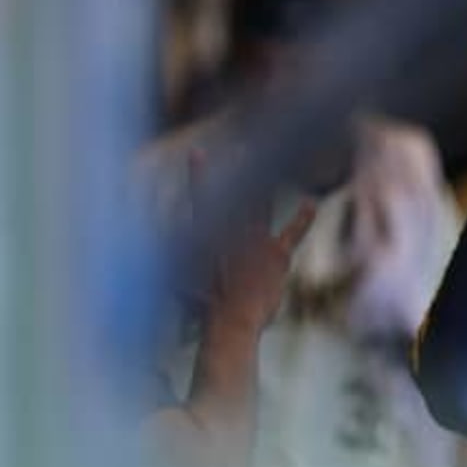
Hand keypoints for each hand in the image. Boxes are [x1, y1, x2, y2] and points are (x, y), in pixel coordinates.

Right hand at [191, 151, 315, 335]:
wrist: (231, 320)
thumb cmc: (203, 309)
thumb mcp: (181, 283)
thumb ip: (176, 267)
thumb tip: (155, 261)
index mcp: (205, 237)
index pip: (199, 198)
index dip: (199, 174)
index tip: (198, 152)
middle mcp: (232, 233)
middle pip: (235, 193)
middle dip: (241, 170)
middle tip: (244, 147)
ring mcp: (256, 241)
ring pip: (263, 208)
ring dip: (266, 187)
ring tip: (275, 160)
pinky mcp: (277, 254)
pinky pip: (294, 231)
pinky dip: (303, 218)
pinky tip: (311, 204)